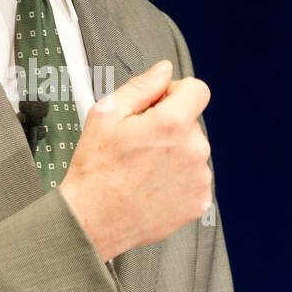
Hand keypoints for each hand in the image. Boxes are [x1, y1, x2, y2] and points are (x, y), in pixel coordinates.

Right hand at [59, 60, 212, 261]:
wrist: (93, 220)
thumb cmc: (95, 171)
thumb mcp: (106, 114)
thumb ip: (142, 86)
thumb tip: (163, 71)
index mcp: (172, 124)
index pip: (197, 89)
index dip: (175, 92)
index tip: (159, 105)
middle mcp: (193, 150)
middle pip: (191, 122)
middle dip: (169, 127)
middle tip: (138, 145)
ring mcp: (198, 179)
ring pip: (193, 152)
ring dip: (174, 155)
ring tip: (142, 169)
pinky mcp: (199, 201)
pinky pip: (194, 179)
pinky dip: (177, 180)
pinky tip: (152, 186)